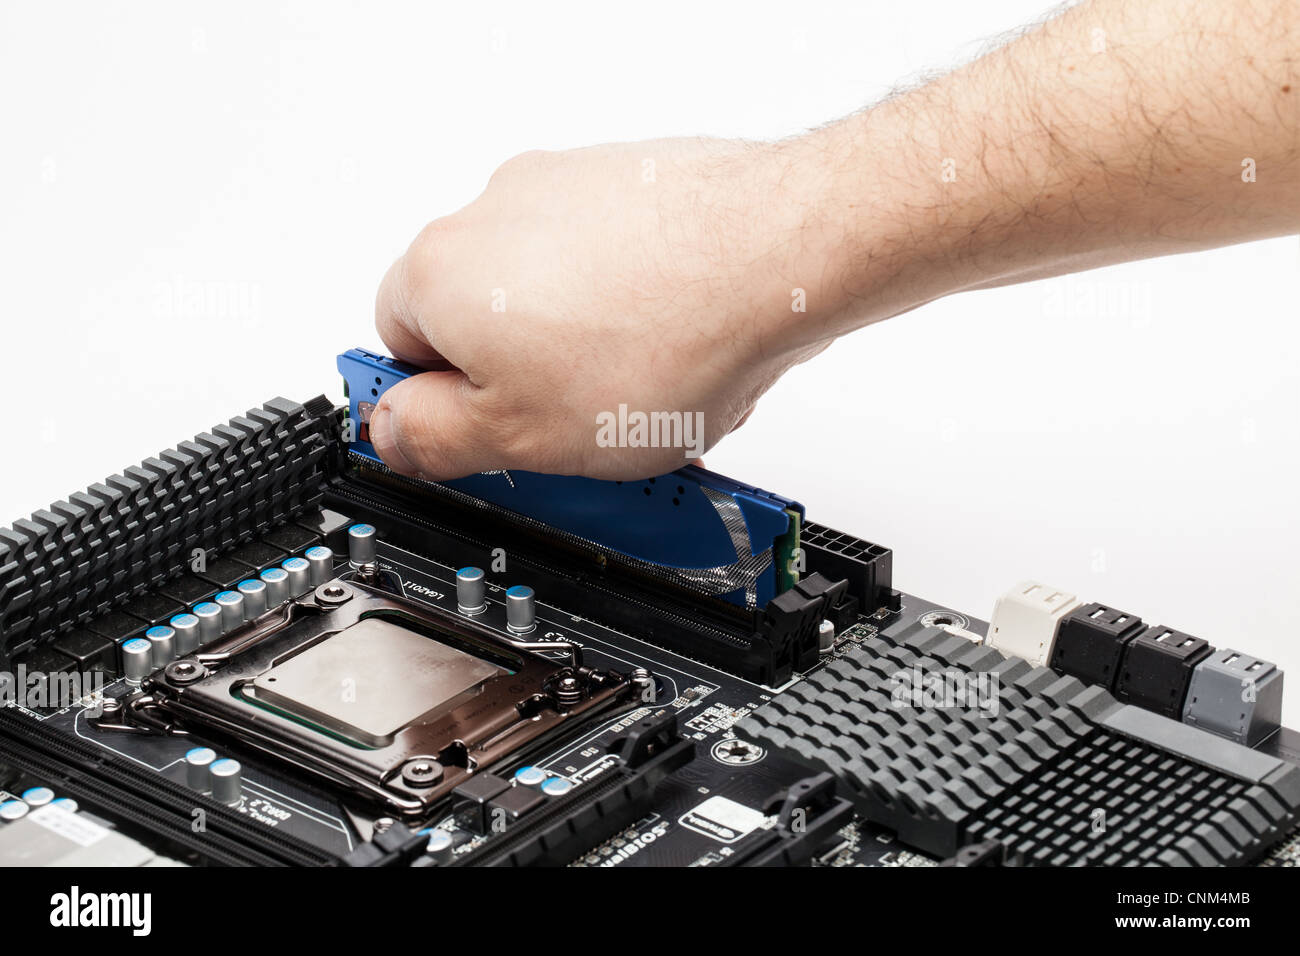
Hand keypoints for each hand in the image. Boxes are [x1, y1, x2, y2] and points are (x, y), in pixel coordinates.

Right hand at [371, 138, 843, 480]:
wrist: (780, 257)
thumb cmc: (663, 338)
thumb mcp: (522, 437)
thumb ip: (435, 439)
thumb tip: (391, 432)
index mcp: (438, 274)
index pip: (394, 352)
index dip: (439, 408)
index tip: (477, 440)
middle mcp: (491, 212)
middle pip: (478, 321)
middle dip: (521, 381)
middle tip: (570, 430)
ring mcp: (566, 189)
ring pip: (549, 295)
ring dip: (581, 349)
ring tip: (641, 395)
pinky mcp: (631, 184)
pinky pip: (612, 265)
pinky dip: (633, 309)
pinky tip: (676, 350)